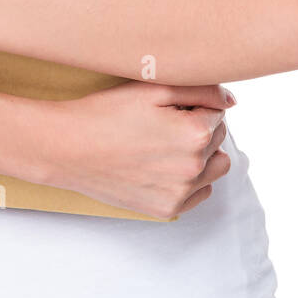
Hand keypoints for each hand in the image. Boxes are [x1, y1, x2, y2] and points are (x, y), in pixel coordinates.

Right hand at [39, 81, 233, 218]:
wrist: (67, 148)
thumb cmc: (106, 112)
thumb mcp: (152, 88)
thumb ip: (200, 89)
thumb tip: (230, 100)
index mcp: (195, 135)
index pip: (218, 113)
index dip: (194, 105)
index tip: (168, 106)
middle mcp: (193, 169)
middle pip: (218, 140)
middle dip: (199, 128)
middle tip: (163, 122)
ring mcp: (179, 194)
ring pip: (214, 170)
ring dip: (200, 156)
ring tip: (165, 144)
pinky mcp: (165, 210)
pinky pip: (198, 194)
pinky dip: (188, 180)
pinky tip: (161, 165)